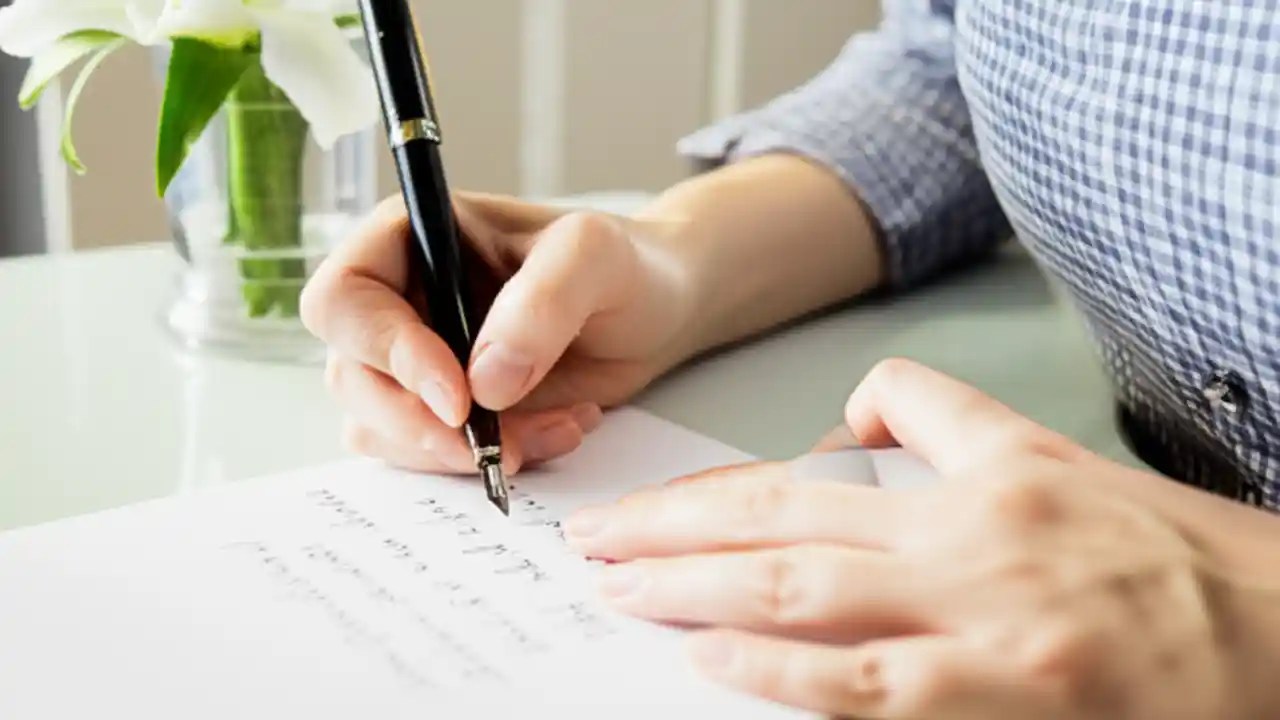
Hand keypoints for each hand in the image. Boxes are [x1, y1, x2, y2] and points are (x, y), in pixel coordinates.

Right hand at [301, 193, 694, 473]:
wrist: (658, 312)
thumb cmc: (623, 264)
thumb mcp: (594, 256)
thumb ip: (542, 302)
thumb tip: (484, 380)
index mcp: (411, 239)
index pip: (345, 299)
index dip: (383, 352)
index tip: (456, 395)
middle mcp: (400, 301)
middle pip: (352, 377)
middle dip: (420, 424)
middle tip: (492, 445)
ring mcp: (418, 362)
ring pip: (383, 429)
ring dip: (460, 449)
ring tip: (555, 426)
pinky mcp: (447, 411)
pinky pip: (433, 456)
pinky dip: (491, 460)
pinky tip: (557, 430)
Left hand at [565, 359, 1279, 718]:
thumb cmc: (1171, 559)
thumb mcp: (1053, 458)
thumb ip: (938, 425)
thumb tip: (838, 426)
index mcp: (987, 476)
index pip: (814, 470)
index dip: (715, 493)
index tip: (646, 509)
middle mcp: (973, 544)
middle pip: (786, 523)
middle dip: (672, 533)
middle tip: (592, 542)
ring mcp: (982, 631)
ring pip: (805, 598)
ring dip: (694, 595)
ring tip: (618, 594)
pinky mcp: (996, 706)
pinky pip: (860, 693)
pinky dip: (773, 673)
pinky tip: (704, 662)